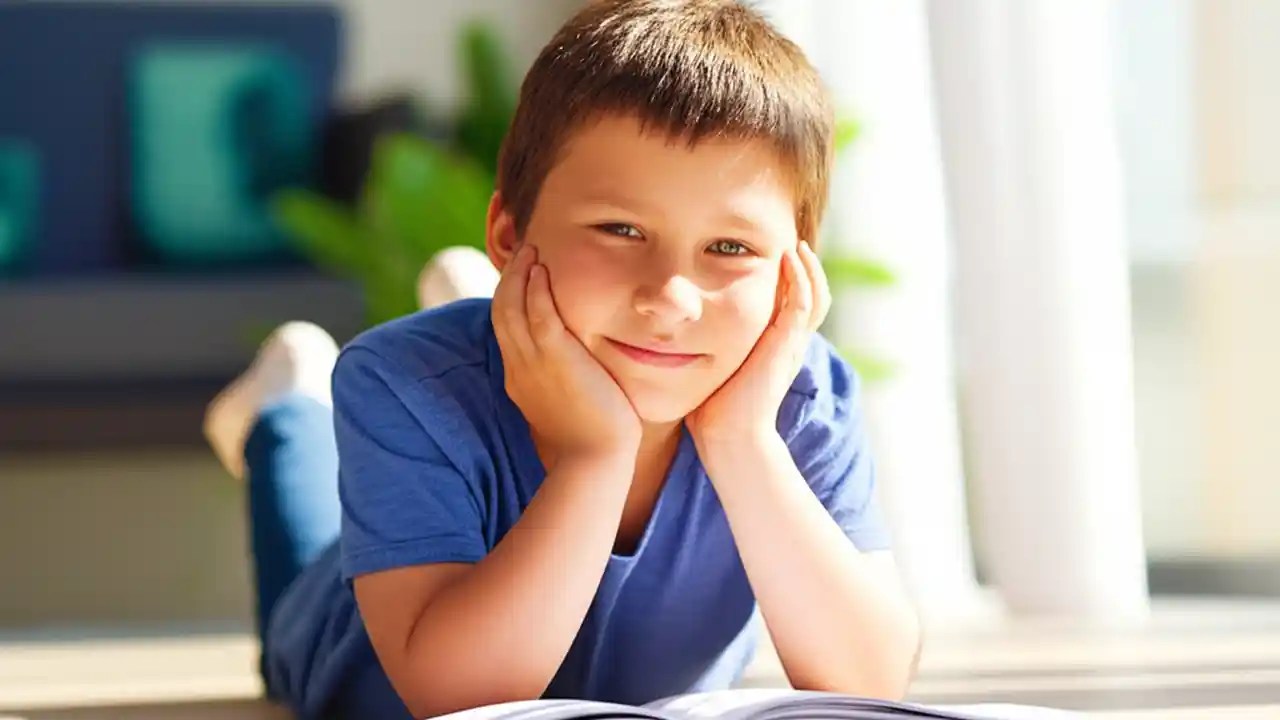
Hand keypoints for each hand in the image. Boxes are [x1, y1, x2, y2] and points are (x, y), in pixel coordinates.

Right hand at [492, 244, 641, 465]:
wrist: (595, 459)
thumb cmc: (590, 439)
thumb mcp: (565, 405)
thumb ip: (560, 382)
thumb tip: (570, 371)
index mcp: (518, 378)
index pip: (505, 329)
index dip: (509, 299)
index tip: (521, 278)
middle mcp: (518, 367)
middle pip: (501, 311)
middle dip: (509, 279)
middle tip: (523, 253)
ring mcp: (533, 363)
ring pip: (512, 307)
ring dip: (519, 275)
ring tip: (531, 250)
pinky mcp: (556, 359)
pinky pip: (538, 314)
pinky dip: (536, 288)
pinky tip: (543, 269)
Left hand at [687, 242, 830, 449]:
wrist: (727, 436)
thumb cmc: (711, 408)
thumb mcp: (712, 366)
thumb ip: (705, 347)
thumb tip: (670, 331)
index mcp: (776, 348)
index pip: (794, 306)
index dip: (791, 281)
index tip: (774, 256)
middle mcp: (789, 344)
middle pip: (814, 297)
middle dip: (806, 269)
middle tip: (793, 243)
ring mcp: (791, 344)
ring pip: (816, 296)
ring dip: (808, 267)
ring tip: (796, 244)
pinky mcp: (787, 345)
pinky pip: (803, 303)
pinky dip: (800, 278)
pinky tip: (788, 257)